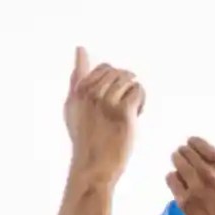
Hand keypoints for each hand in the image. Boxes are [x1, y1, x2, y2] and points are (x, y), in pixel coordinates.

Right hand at [63, 46, 145, 183]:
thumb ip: (77, 78)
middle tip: (123, 105)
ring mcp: (106, 102)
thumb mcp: (73, 106)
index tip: (115, 101)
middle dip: (126, 86)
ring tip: (130, 111)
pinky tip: (135, 115)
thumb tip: (81, 49)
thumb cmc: (85, 138)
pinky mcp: (122, 112)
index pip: (104, 68)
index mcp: (79, 91)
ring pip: (129, 80)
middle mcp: (91, 93)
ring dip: (133, 94)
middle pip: (120, 72)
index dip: (115, 83)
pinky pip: (138, 91)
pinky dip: (141, 102)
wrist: (93, 166)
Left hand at [167, 116, 214, 214]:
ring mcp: (195, 188)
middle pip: (182, 151)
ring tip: (185, 174)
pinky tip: (182, 186)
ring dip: (178, 165)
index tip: (195, 153)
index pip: (194, 142)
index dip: (193, 146)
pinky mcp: (185, 203)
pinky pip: (170, 180)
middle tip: (189, 165)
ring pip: (175, 163)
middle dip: (184, 155)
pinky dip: (174, 180)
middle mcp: (208, 174)